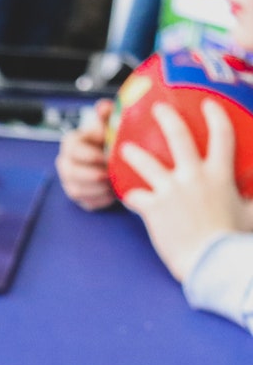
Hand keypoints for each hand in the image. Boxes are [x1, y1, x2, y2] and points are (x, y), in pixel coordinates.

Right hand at [55, 99, 117, 210]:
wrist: (111, 155)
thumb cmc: (109, 138)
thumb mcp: (108, 123)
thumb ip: (106, 115)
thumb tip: (103, 106)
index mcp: (71, 143)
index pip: (74, 150)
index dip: (90, 155)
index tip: (106, 157)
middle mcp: (65, 163)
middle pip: (72, 173)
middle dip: (92, 175)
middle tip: (110, 174)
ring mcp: (69, 181)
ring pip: (76, 190)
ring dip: (96, 188)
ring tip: (112, 183)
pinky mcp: (79, 196)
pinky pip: (86, 202)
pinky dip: (100, 199)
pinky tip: (112, 192)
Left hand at [121, 99, 246, 281]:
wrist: (211, 260)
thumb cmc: (233, 239)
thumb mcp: (251, 211)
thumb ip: (251, 195)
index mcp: (220, 174)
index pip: (221, 135)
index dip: (215, 116)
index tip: (208, 104)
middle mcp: (194, 176)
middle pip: (178, 137)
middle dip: (166, 118)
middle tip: (157, 108)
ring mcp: (171, 190)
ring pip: (146, 163)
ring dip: (133, 153)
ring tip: (123, 148)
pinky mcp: (153, 207)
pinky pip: (134, 196)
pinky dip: (129, 196)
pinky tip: (126, 196)